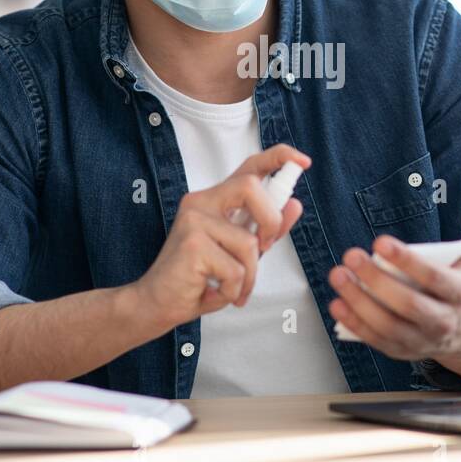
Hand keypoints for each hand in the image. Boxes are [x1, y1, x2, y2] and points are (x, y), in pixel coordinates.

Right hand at [134, 144, 309, 328]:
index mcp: (215, 199)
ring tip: (233, 289)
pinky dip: (234, 290)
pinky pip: (235, 269)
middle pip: (251, 187)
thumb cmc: (198, 277)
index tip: (303, 161)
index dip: (278, 158)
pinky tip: (217, 293)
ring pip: (248, 242)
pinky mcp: (192, 244)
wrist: (157, 303)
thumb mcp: (240, 252)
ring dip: (249, 276)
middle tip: (264, 249)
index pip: (249, 167)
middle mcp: (202, 201)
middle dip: (271, 221)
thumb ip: (265, 228)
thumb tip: (295, 204)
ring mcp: (194, 220)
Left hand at [327, 190, 460, 380]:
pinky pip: (376, 340)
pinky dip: (354, 323)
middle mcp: (443, 321)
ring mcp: (422, 339)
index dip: (407, 261)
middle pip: (408, 304)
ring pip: (388, 325)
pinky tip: (337, 303)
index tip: (380, 242)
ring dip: (359, 301)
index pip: (434, 279)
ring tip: (339, 276)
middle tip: (351, 256)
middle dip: (376, 280)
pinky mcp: (403, 351)